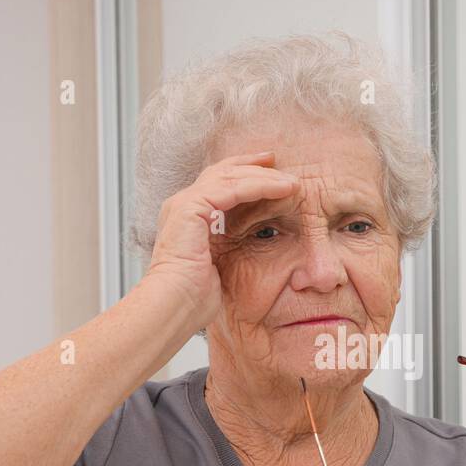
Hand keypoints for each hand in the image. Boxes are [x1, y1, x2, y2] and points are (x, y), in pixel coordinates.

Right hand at [144, 150, 299, 329]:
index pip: (216, 184)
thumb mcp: (217, 267)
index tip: (268, 171)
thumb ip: (227, 249)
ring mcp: (184, 203)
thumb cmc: (193, 297)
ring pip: (230, 176)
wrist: (174, 305)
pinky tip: (282, 188)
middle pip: (222, 172)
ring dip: (263, 176)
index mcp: (186, 217)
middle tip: (276, 161)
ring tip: (291, 181)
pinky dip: (259, 186)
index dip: (242, 174)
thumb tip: (247, 249)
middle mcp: (182, 205)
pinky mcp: (191, 207)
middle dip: (252, 165)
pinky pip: (232, 188)